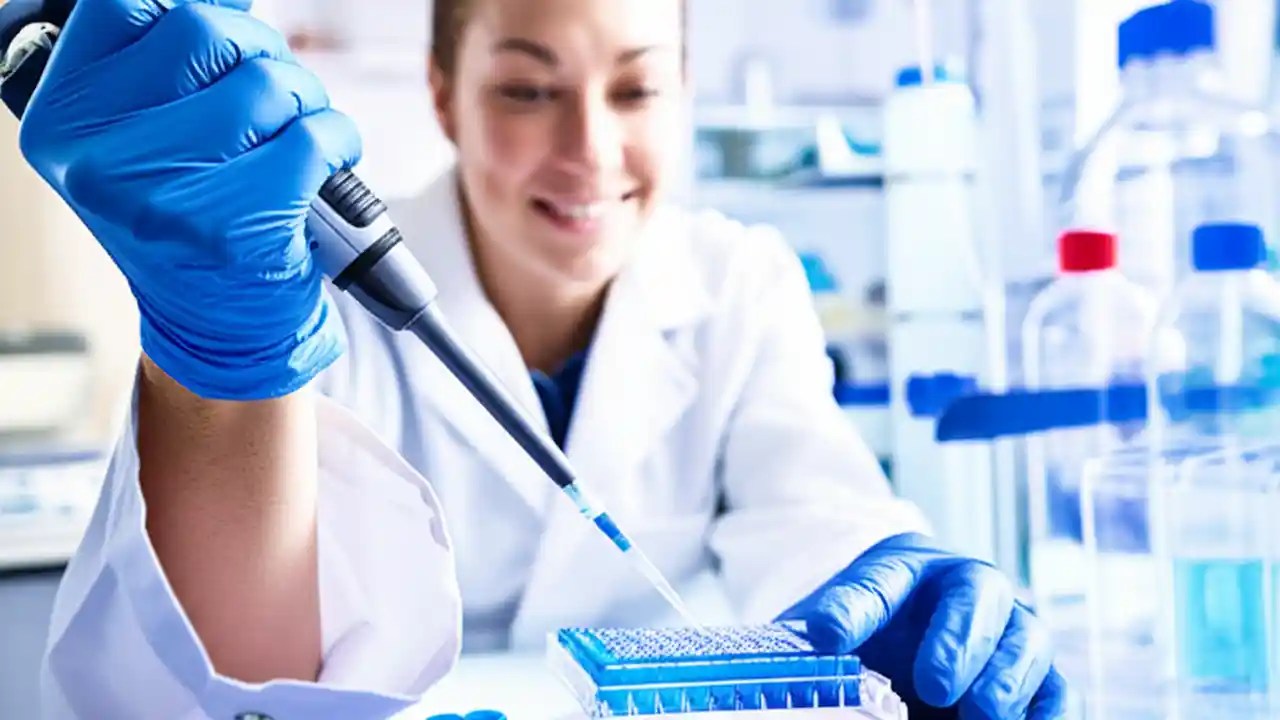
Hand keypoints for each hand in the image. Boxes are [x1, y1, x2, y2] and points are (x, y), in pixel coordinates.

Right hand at [20, 0, 359, 399]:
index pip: (121, 3)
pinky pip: (312, 137)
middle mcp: (98, 156)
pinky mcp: (231, 227)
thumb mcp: (141, 139)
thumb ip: (164, 63)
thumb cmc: (187, 215)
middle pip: (203, 29)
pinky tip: (326, 162)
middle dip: (259, 51)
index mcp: (62, 119)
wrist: (216, 327)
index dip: (192, 4)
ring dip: (303, 99)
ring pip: (265, 81)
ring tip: (295, 136)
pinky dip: (337, 139)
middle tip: (275, 94)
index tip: (221, 37)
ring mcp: (163, 195)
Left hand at [781, 533, 1067, 718]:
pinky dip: (1051, 714)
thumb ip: (811, 647)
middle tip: (934, 685)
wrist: (907, 647)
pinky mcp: (1040, 677)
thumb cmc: (865, 636)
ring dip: (1008, 680)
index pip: (878, 579)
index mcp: (904, 568)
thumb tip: (805, 655)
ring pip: (1027, 642)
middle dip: (958, 641)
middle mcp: (969, 587)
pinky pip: (1060, 692)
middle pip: (977, 595)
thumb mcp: (826, 634)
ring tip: (981, 714)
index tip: (825, 635)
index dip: (853, 607)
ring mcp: (1012, 629)